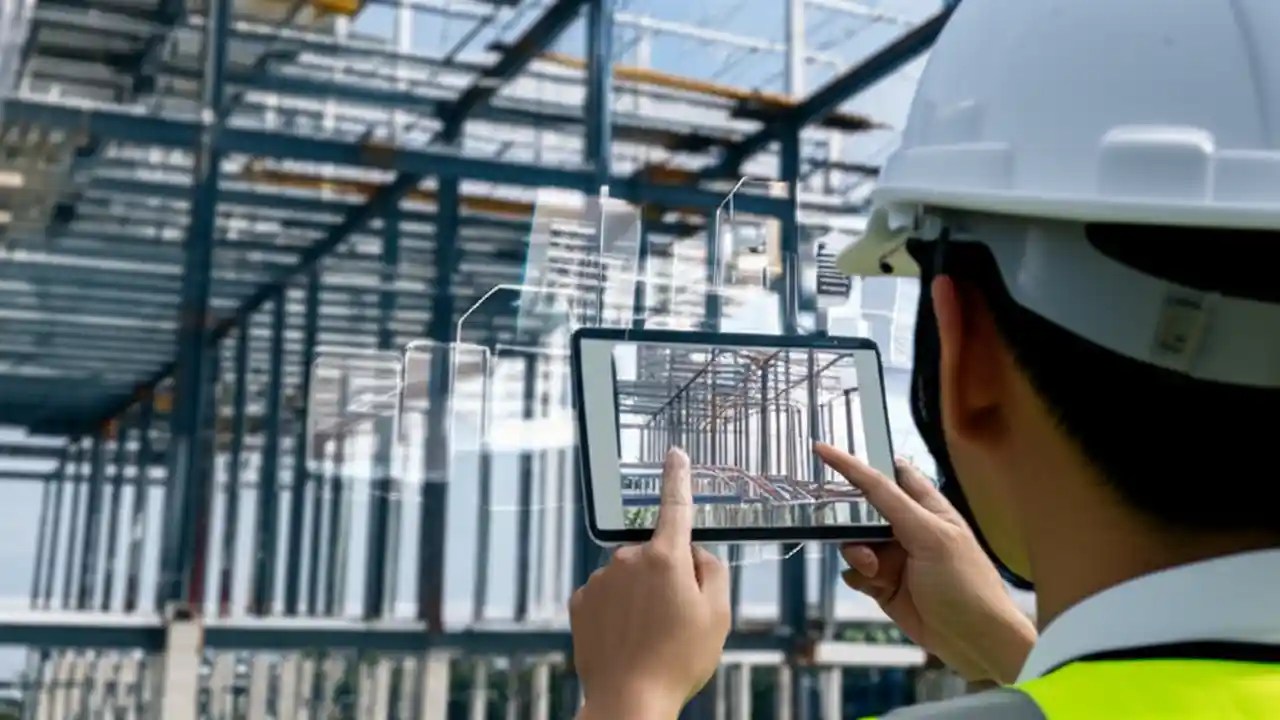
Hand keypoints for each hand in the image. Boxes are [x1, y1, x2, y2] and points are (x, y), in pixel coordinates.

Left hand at [570, 448, 730, 719]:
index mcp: (666, 557)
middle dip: (668, 576)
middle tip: (677, 620)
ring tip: (650, 638)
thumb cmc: (678, 661)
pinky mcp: (580, 601)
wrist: (628, 700)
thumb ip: (712, 572)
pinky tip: (626, 639)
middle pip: (656, 555)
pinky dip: (617, 611)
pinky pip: (606, 595)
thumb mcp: (717, 616)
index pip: (676, 506)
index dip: (678, 478)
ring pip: (630, 578)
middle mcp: (628, 559)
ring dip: (640, 597)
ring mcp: (600, 579)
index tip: (675, 453)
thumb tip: (696, 553)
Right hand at [815, 443, 1035, 683]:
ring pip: (854, 543)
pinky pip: (855, 572)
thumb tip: (866, 474)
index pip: (888, 474)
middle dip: (849, 519)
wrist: (975, 641)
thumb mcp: (931, 536)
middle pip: (862, 510)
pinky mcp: (885, 586)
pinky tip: (873, 585)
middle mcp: (908, 530)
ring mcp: (895, 558)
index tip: (824, 450)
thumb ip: (895, 505)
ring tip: (872, 569)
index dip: (858, 463)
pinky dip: (857, 576)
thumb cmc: (966, 583)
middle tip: (843, 525)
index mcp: (926, 509)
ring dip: (856, 553)